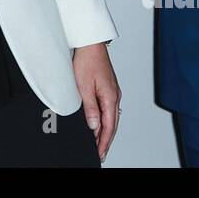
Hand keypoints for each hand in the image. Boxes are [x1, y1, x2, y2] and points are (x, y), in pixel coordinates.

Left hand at [72, 42, 119, 161]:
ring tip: (99, 143)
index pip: (108, 126)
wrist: (90, 44)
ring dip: (106, 131)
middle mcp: (114, 96)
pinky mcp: (108, 88)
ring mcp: (113, 92)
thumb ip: (90, 108)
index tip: (100, 153)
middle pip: (112, 124)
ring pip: (111, 117)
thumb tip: (95, 126)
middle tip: (100, 153)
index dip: (104, 142)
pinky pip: (109, 109)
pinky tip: (100, 124)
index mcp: (110, 97)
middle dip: (106, 140)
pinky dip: (105, 120)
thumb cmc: (87, 61)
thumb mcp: (84, 86)